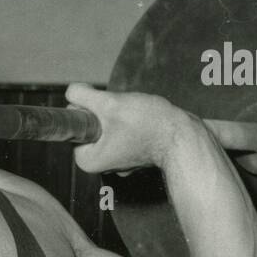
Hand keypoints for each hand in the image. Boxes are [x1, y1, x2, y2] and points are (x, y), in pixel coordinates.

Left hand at [66, 83, 188, 173]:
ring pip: (107, 123)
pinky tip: (144, 123)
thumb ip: (82, 96)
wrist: (185, 137)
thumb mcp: (109, 104)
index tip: (110, 112)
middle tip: (125, 114)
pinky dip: (130, 120)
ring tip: (137, 119)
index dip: (89, 109)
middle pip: (91, 123)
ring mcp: (116, 158)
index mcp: (88, 160)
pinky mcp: (131, 150)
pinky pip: (121, 127)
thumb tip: (71, 92)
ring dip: (119, 114)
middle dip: (106, 111)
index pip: (75, 124)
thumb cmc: (149, 124)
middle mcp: (100, 164)